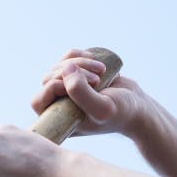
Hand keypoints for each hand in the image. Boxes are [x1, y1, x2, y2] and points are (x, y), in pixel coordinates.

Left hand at [31, 49, 149, 136]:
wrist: (138, 107)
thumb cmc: (121, 113)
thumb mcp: (102, 108)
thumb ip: (80, 93)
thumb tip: (65, 69)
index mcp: (60, 121)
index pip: (38, 101)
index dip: (55, 87)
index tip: (83, 86)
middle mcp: (59, 106)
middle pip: (48, 79)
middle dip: (72, 72)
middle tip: (96, 79)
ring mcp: (67, 90)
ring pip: (58, 66)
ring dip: (79, 62)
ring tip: (101, 71)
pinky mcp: (76, 76)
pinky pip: (68, 58)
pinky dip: (81, 55)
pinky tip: (98, 64)